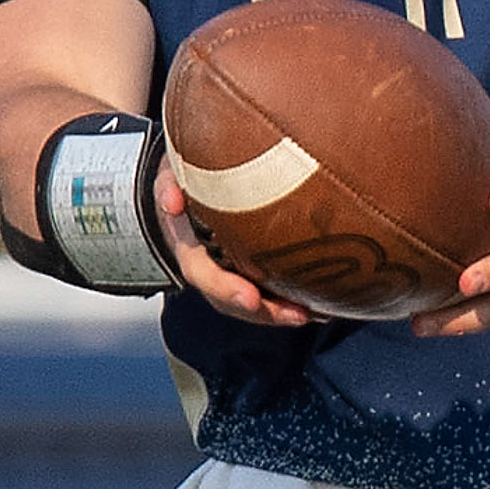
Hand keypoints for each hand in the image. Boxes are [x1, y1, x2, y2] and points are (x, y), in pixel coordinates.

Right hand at [153, 156, 315, 328]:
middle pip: (233, 301)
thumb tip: (172, 203)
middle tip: (297, 314)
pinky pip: (268, 297)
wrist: (188, 187)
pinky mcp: (250, 274)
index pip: (201, 273)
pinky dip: (291, 305)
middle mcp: (208, 269)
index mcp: (187, 247)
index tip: (251, 297)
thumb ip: (168, 184)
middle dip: (264, 311)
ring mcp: (229, 275)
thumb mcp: (172, 174)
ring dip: (282, 313)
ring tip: (314, 314)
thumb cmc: (185, 179)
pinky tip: (321, 308)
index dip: (225, 288)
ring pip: (253, 306)